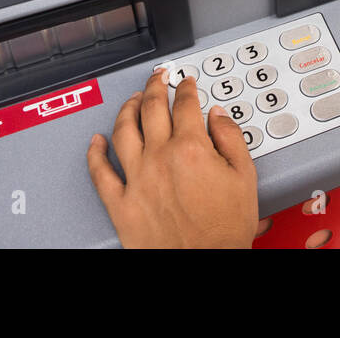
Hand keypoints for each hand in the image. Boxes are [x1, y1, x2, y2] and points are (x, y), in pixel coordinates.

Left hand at [87, 68, 258, 247]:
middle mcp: (160, 158)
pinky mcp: (120, 203)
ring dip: (127, 108)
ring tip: (133, 99)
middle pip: (152, 108)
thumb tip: (218, 116)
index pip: (186, 105)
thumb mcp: (244, 177)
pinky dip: (95, 153)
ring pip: (123, 131)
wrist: (204, 264)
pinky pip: (100, 172)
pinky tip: (96, 141)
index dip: (186, 87)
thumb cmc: (224, 229)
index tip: (186, 82)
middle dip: (156, 86)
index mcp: (192, 148)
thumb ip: (231, 139)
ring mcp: (137, 179)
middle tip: (159, 77)